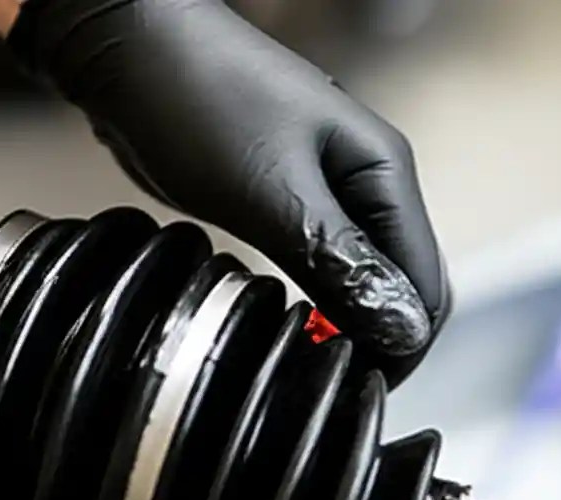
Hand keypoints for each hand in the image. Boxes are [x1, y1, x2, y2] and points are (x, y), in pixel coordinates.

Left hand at [9, 0, 449, 383]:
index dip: (402, 346)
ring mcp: (323, 187)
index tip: (357, 387)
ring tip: (309, 360)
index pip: (427, 284)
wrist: (132, 51)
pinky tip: (286, 320)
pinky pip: (316, 260)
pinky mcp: (282, 197)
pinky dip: (312, 298)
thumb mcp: (273, 192)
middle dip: (379, 338)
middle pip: (401, 283)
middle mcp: (365, 180)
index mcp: (382, 171)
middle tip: (327, 381)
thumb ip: (341, 261)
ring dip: (344, 322)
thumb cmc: (201, 100)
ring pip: (357, 275)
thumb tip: (406, 328)